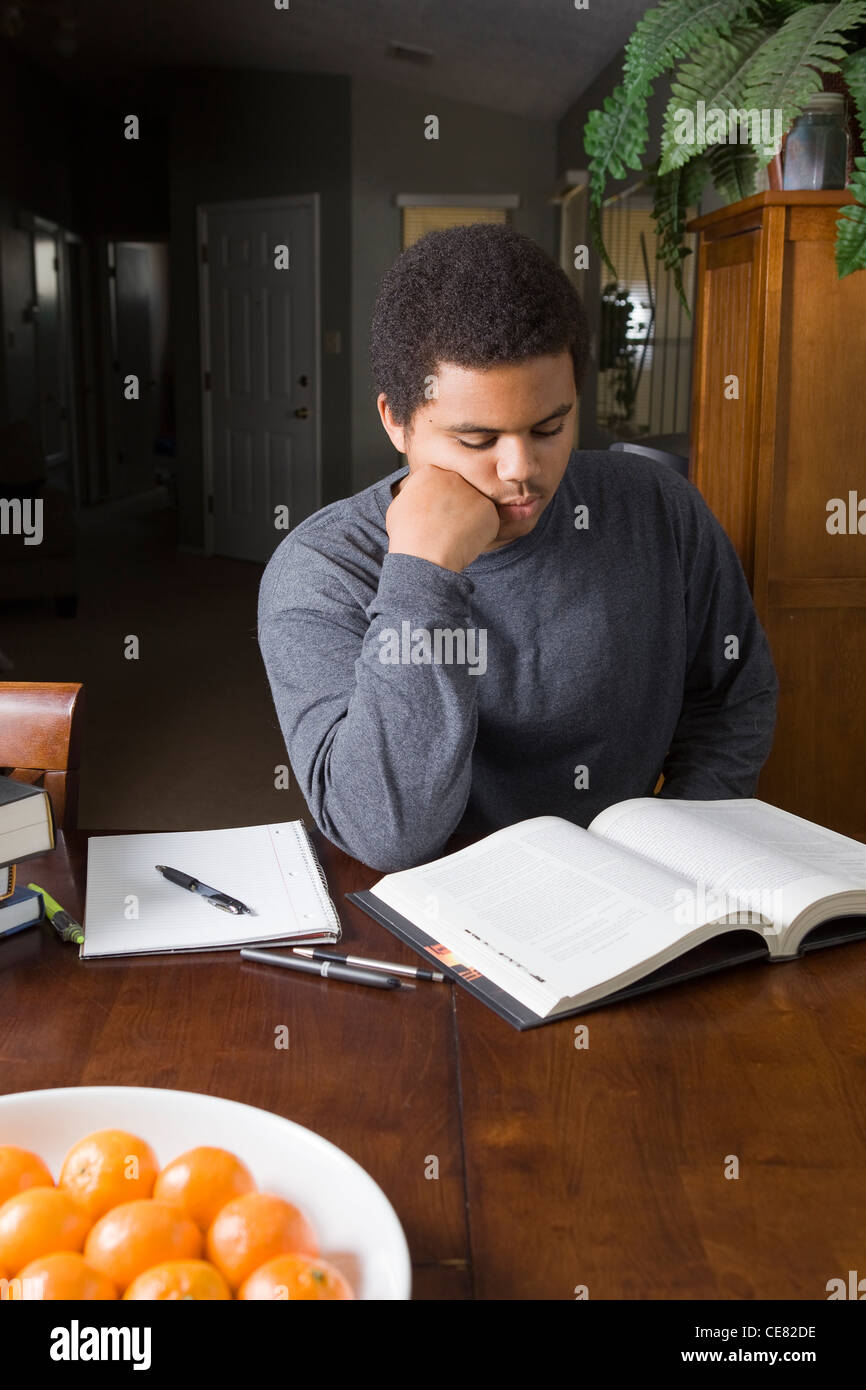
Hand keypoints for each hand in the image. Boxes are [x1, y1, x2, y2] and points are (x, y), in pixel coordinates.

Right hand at [386, 465, 500, 571]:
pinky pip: (488, 522)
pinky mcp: (490, 510)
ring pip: (475, 506)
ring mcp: (474, 491)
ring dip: (469, 520)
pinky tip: (465, 542)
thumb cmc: (407, 536)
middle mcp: (455, 475)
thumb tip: (422, 495)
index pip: (440, 482)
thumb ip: (415, 494)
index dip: (436, 503)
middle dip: (455, 507)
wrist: (424, 555)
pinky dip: (480, 534)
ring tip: (452, 536)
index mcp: (430, 470)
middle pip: (460, 490)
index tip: (430, 517)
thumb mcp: (399, 506)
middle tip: (444, 527)